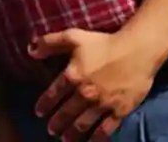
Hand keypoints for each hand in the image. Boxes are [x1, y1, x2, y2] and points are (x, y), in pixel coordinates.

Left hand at [29, 28, 160, 140]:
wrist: (137, 50)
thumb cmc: (105, 42)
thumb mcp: (73, 37)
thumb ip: (49, 42)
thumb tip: (30, 50)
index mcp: (72, 76)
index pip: (53, 94)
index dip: (45, 105)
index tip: (39, 113)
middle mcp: (85, 93)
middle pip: (67, 112)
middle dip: (57, 123)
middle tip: (51, 130)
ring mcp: (102, 104)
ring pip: (83, 124)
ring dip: (72, 133)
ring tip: (65, 139)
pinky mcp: (119, 110)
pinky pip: (106, 129)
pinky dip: (96, 138)